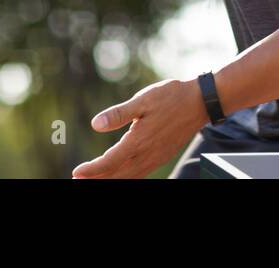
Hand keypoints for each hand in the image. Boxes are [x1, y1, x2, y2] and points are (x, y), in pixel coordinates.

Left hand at [72, 78, 207, 178]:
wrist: (201, 102)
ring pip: (129, 176)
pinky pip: (140, 173)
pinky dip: (126, 177)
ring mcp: (156, 157)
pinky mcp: (162, 156)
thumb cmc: (171, 97)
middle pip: (118, 174)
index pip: (110, 161)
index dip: (92, 169)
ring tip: (95, 180)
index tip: (77, 172)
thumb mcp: (143, 99)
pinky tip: (120, 174)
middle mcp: (147, 154)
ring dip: (111, 179)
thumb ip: (119, 113)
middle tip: (78, 181)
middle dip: (98, 179)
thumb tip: (95, 124)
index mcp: (139, 140)